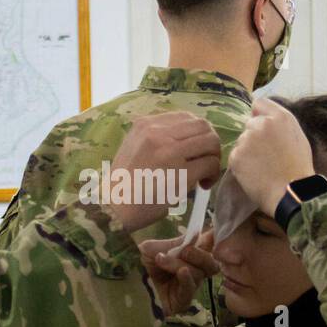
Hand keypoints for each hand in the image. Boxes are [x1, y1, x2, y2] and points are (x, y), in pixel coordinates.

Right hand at [103, 113, 220, 232]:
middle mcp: (157, 132)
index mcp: (145, 124)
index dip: (197, 134)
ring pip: (211, 141)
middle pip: (203, 125)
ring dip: (213, 158)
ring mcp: (169, 151)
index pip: (186, 117)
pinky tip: (202, 185)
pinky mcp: (180, 172)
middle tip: (205, 163)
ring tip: (204, 175)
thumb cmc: (123, 184)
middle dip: (210, 144)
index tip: (193, 152)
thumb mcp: (133, 148)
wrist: (113, 209)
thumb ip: (156, 138)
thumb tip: (188, 140)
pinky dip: (212, 174)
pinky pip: (210, 163)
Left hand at [139, 230, 218, 315]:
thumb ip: (179, 243)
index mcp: (187, 257)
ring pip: (198, 274)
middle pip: (211, 264)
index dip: (214, 241)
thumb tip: (203, 233)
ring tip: (161, 260)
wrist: (122, 284)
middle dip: (199, 254)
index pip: (209, 248)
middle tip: (184, 251)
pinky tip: (181, 271)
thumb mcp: (155, 248)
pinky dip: (186, 278)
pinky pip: (190, 289)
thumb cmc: (136, 265)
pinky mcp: (181, 303)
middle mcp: (191, 272)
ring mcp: (187, 288)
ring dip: (179, 264)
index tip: (212, 233)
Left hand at [228, 98, 315, 216]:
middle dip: (255, 136)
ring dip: (247, 151)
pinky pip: (236, 156)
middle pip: (250, 124)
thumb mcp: (297, 137)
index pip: (259, 103)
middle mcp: (261, 124)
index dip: (260, 115)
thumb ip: (280, 124)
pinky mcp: (236, 156)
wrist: (292, 193)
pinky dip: (242, 164)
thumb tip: (264, 119)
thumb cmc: (299, 167)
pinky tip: (254, 174)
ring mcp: (246, 140)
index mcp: (280, 117)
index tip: (264, 128)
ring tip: (262, 167)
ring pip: (242, 141)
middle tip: (266, 154)